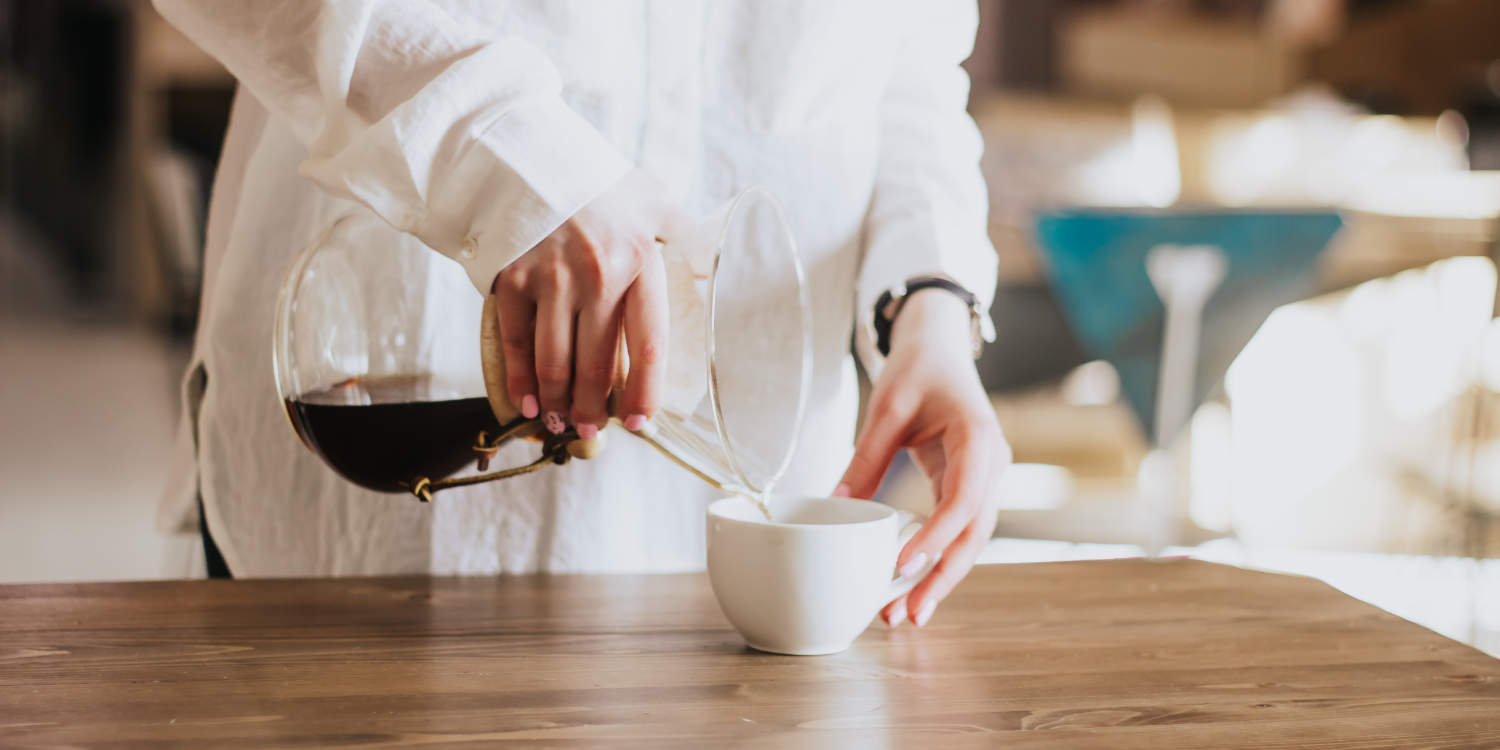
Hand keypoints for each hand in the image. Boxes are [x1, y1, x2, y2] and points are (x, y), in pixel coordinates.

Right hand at [491, 169, 683, 437]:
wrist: (527, 152)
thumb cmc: (596, 182)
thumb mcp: (651, 199)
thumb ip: (683, 235)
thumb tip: (709, 274)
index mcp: (640, 261)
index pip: (649, 346)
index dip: (646, 393)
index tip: (641, 421)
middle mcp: (599, 275)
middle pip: (599, 365)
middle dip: (596, 409)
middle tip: (594, 430)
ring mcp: (552, 279)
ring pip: (556, 362)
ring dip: (559, 403)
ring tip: (562, 423)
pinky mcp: (513, 279)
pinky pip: (518, 344)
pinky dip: (521, 382)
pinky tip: (529, 404)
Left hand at [835, 290, 1009, 626]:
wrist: (940, 349)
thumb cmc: (918, 369)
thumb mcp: (887, 407)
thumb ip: (866, 456)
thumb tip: (835, 508)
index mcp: (978, 438)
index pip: (965, 498)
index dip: (936, 535)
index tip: (903, 564)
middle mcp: (991, 465)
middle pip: (973, 533)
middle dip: (941, 577)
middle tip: (906, 615)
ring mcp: (985, 479)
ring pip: (969, 540)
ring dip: (939, 578)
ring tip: (903, 614)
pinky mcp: (970, 487)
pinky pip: (958, 531)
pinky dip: (936, 560)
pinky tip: (910, 587)